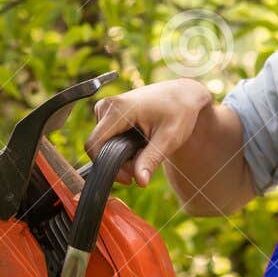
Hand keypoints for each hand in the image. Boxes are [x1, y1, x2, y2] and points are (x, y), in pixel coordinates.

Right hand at [85, 80, 213, 186]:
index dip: (107, 167)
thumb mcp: (168, 139)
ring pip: (102, 144)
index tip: (129, 178)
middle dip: (119, 162)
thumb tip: (140, 182)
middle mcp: (106, 105)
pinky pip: (106, 137)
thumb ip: (151, 160)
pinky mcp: (108, 111)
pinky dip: (120, 146)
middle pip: (99, 146)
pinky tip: (139, 142)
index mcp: (117, 109)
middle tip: (144, 165)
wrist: (183, 95)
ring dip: (121, 155)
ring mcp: (105, 107)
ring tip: (145, 150)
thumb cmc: (178, 112)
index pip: (94, 145)